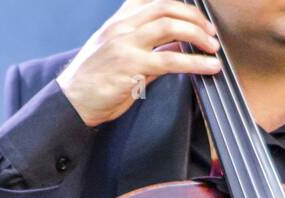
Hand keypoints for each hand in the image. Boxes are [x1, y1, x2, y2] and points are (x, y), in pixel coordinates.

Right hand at [57, 0, 222, 126]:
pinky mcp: (131, 66)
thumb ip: (151, 48)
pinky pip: (170, 60)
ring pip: (170, 27)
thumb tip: (179, 45)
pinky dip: (195, 62)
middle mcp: (122, 27)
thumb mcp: (122, 56)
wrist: (72, 101)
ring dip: (198, 35)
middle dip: (195, 17)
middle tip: (211, 33)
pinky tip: (210, 66)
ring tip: (213, 47)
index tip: (198, 17)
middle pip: (166, 7)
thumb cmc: (96, 81)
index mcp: (119, 21)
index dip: (179, 5)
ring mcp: (125, 44)